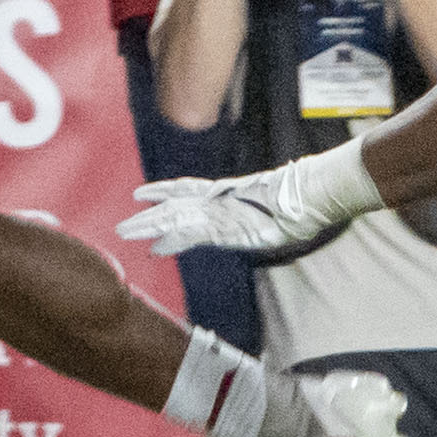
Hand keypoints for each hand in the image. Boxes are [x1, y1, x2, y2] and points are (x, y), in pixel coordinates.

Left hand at [119, 142, 381, 256]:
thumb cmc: (302, 198)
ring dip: (150, 227)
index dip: (166, 192)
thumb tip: (266, 211)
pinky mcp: (226, 223)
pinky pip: (193, 233)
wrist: (312, 193)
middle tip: (123, 223)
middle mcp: (219, 199)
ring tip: (126, 232)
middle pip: (175, 205)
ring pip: (176, 217)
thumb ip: (261, 209)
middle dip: (149, 215)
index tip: (145, 194)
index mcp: (228, 193)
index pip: (189, 190)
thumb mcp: (276, 206)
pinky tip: (155, 246)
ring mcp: (221, 210)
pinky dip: (173, 240)